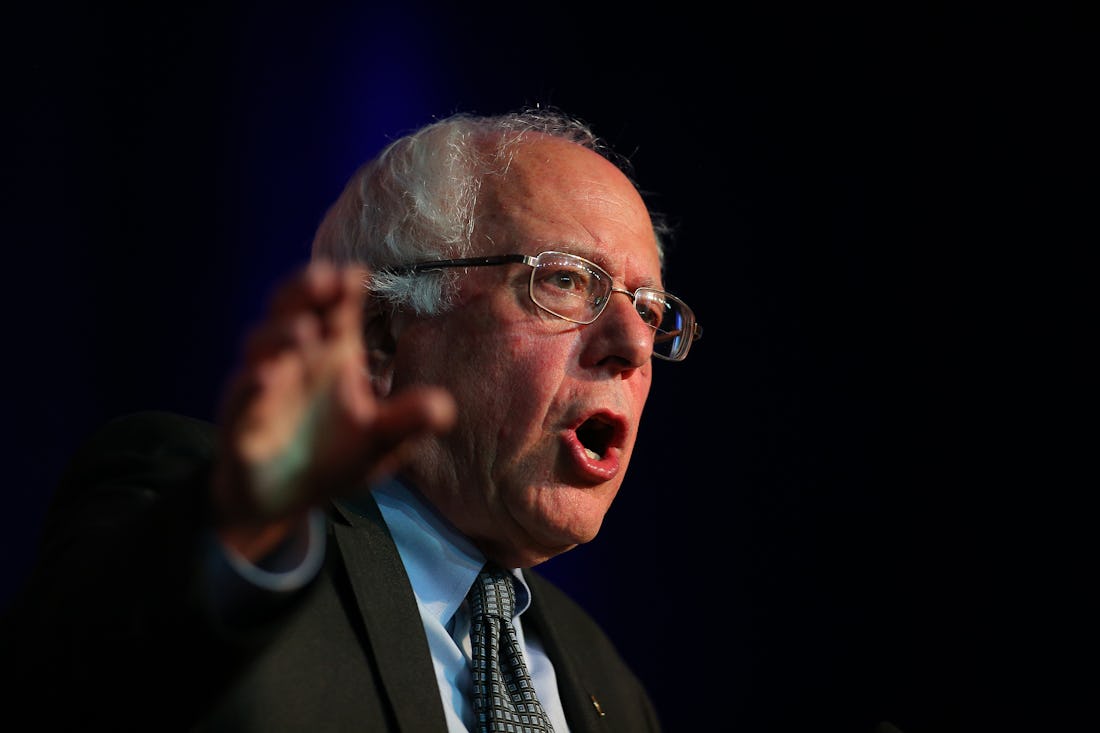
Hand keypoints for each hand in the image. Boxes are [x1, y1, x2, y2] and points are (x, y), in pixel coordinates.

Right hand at [211, 262, 454, 558]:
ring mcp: (262, 385)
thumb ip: (407, 419)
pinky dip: (253, 385)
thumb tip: (445, 408)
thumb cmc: (334, 457)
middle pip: (292, 308)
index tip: (355, 273)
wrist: (283, 502)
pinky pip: (241, 397)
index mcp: (331, 352)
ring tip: (306, 330)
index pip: (335, 307)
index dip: (342, 286)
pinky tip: (268, 378)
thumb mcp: (380, 439)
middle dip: (305, 290)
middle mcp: (294, 358)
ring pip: (262, 346)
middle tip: (326, 278)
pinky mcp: (239, 421)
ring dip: (281, 334)